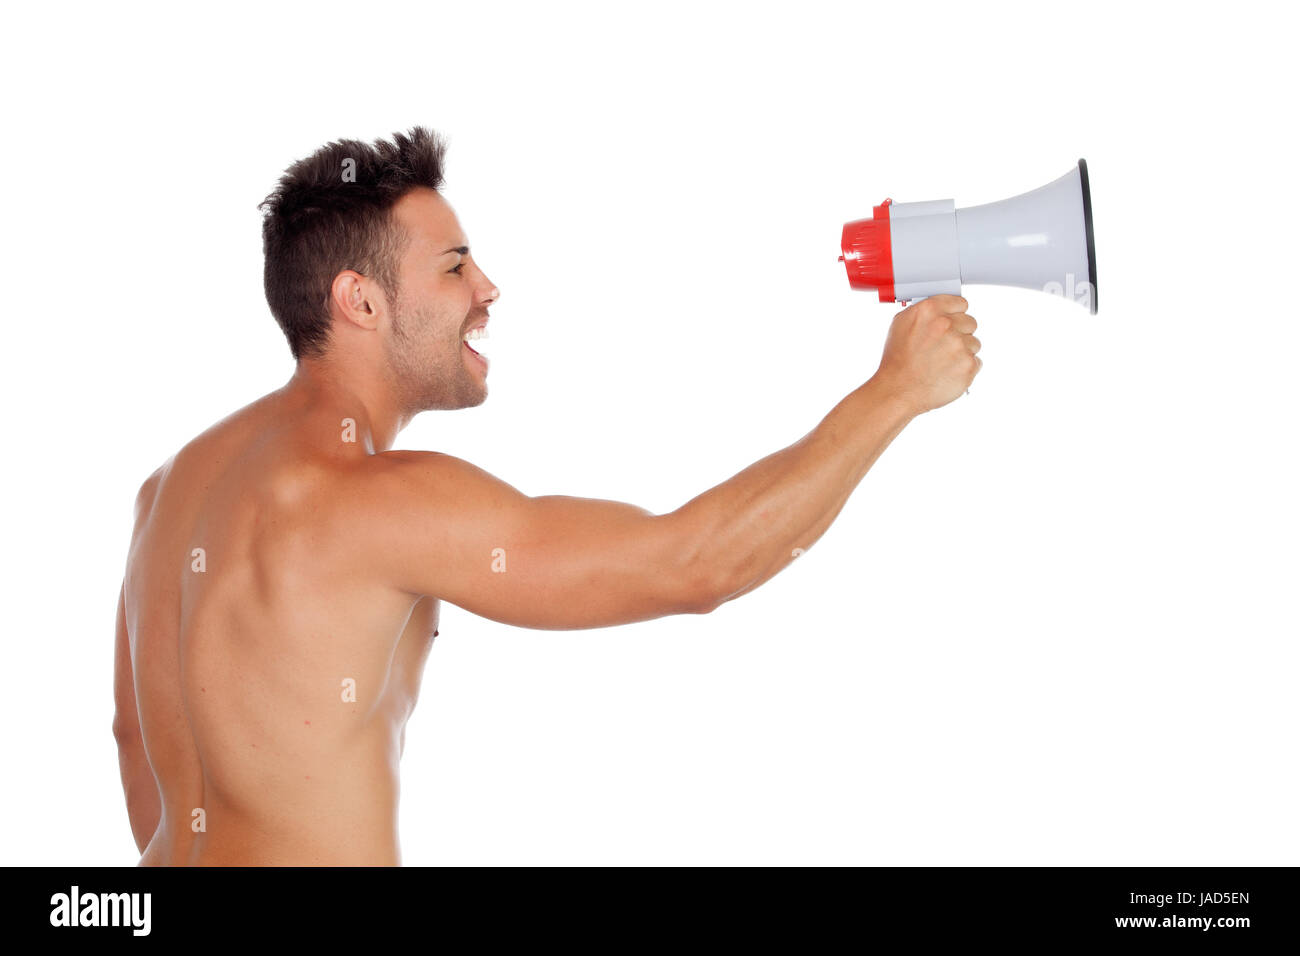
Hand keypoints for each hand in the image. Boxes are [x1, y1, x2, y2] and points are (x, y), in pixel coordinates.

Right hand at [872, 294, 981, 413]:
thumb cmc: (897, 361)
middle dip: (960, 333)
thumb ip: (924, 312)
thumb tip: (942, 308)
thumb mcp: (901, 325)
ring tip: (942, 362)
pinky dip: (964, 368)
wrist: (898, 391)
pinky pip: (976, 362)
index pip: (960, 303)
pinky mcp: (968, 365)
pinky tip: (947, 372)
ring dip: (962, 351)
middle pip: (970, 322)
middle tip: (943, 346)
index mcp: (929, 310)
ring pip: (974, 343)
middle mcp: (946, 325)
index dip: (954, 314)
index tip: (950, 322)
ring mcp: (959, 345)